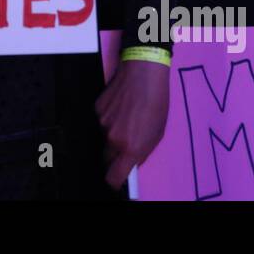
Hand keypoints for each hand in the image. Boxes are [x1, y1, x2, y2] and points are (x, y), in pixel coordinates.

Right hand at [95, 57, 169, 190]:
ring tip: (126, 118)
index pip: (113, 176)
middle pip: (106, 159)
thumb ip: (142, 152)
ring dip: (112, 135)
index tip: (118, 178)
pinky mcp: (96, 109)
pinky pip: (100, 122)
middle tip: (126, 144)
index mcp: (131, 147)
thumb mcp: (157, 133)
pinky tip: (120, 106)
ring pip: (103, 138)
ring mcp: (101, 123)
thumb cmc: (156, 103)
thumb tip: (131, 163)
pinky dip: (108, 119)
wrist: (143, 72)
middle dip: (114, 156)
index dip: (115, 180)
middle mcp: (112, 138)